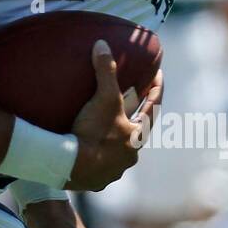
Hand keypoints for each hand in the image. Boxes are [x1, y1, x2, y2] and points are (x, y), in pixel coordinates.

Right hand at [65, 41, 157, 190]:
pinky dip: (94, 159)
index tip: (158, 76)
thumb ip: (105, 71)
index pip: (152, 108)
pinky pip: (98, 168)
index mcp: (136, 136)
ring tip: (101, 132)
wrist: (70, 166)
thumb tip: (103, 44)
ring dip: (112, 143)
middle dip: (131, 120)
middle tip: (125, 106)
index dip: (155, 90)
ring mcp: (113, 171)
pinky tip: (85, 154)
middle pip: (134, 133)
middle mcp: (129, 156)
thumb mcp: (102, 98)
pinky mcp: (95, 183)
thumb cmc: (93, 132)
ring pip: (117, 154)